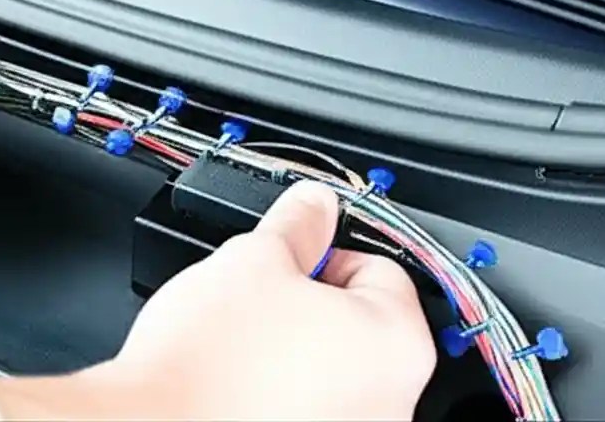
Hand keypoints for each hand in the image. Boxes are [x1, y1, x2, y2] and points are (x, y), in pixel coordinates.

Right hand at [0, 181, 435, 419]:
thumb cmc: (207, 364)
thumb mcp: (251, 260)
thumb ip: (297, 224)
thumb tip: (313, 204)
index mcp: (396, 343)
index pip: (382, 268)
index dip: (325, 254)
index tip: (290, 260)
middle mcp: (394, 400)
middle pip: (361, 325)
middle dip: (310, 305)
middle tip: (261, 300)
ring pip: (335, 371)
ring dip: (298, 352)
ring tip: (245, 347)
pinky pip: (314, 409)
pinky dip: (286, 395)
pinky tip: (243, 385)